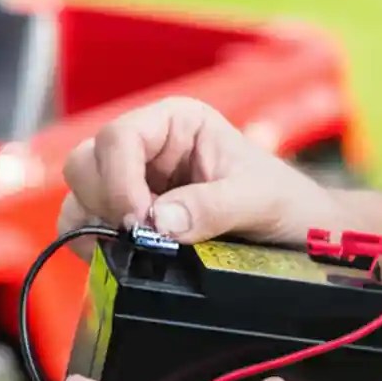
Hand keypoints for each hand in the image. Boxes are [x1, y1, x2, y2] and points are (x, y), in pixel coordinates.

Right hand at [58, 96, 355, 247]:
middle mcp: (146, 149)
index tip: (139, 221)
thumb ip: (212, 206)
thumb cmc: (289, 204)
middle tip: (141, 236)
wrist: (302, 238)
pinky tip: (127, 258)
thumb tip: (158, 221)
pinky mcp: (126, 220)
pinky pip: (85, 228)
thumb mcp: (260, 199)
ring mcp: (132, 185)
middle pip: (85, 163)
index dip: (118, 180)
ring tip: (136, 249)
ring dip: (95, 227)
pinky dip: (94, 246)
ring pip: (79, 196)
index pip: (118, 137)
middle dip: (105, 203)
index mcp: (175, 123)